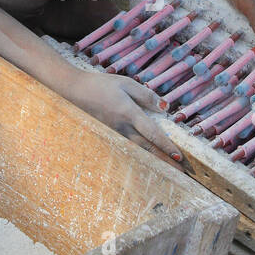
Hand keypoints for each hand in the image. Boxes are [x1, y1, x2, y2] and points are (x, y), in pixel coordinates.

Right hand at [64, 70, 184, 163]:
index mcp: (129, 113)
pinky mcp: (108, 134)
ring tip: (168, 169)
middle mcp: (122, 127)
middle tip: (180, 172)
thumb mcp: (125, 83)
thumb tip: (164, 107)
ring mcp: (114, 133)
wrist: (74, 91)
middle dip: (165, 160)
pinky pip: (128, 146)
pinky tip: (148, 159)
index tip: (179, 156)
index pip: (152, 133)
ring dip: (154, 160)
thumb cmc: (101, 84)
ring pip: (138, 150)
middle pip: (147, 148)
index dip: (167, 145)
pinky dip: (140, 154)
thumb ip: (145, 95)